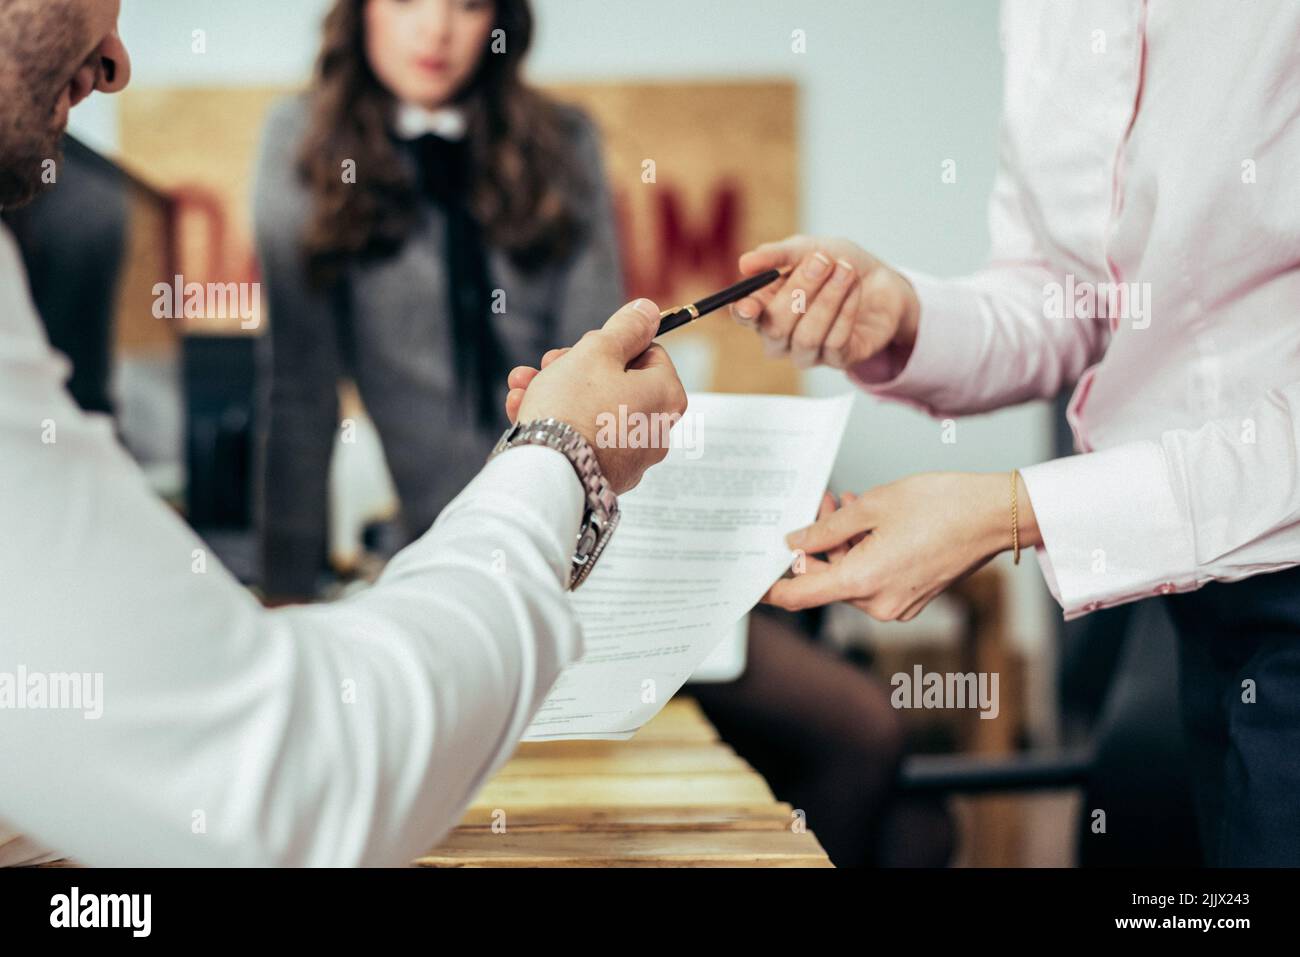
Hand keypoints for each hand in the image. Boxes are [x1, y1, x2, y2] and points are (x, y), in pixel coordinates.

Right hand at [502, 299, 687, 494]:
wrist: (548, 474)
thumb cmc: (574, 408)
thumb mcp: (598, 351)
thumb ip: (626, 328)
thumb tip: (648, 311)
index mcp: (666, 396)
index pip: (649, 353)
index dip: (612, 344)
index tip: (583, 347)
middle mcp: (657, 430)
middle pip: (618, 383)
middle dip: (575, 368)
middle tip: (548, 364)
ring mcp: (631, 459)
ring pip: (594, 411)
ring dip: (557, 392)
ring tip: (523, 385)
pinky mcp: (604, 477)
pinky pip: (583, 440)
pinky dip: (558, 424)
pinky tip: (524, 412)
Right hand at [730, 235, 919, 370]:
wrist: (880, 279)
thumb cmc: (836, 265)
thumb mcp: (807, 248)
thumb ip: (777, 256)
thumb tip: (745, 263)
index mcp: (766, 308)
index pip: (745, 317)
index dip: (744, 313)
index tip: (749, 304)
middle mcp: (782, 337)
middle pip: (776, 327)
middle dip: (799, 290)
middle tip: (822, 260)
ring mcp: (809, 352)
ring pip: (806, 337)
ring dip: (828, 299)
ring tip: (846, 270)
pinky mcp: (839, 360)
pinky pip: (835, 343)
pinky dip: (846, 311)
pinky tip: (854, 288)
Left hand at [766, 472, 1040, 620]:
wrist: (996, 515)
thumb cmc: (942, 505)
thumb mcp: (873, 507)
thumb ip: (826, 528)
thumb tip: (795, 542)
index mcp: (863, 582)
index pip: (799, 596)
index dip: (770, 587)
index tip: (750, 577)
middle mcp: (879, 603)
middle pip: (825, 582)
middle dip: (813, 546)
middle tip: (814, 506)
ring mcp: (898, 604)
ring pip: (849, 577)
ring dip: (839, 544)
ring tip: (843, 503)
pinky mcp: (913, 597)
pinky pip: (873, 578)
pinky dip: (863, 553)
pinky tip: (865, 520)